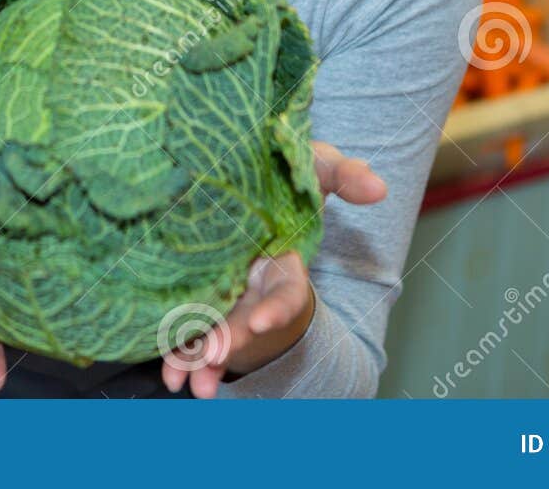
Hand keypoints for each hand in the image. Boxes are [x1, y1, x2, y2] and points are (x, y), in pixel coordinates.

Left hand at [160, 140, 386, 397]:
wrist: (241, 181)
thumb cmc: (286, 178)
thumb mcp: (317, 168)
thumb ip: (346, 176)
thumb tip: (379, 186)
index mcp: (285, 266)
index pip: (287, 294)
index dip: (277, 308)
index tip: (263, 322)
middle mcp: (254, 289)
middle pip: (246, 323)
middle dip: (232, 341)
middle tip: (216, 354)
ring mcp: (225, 298)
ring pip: (214, 335)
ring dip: (201, 360)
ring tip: (185, 379)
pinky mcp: (196, 297)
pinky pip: (186, 331)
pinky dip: (177, 355)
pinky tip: (169, 376)